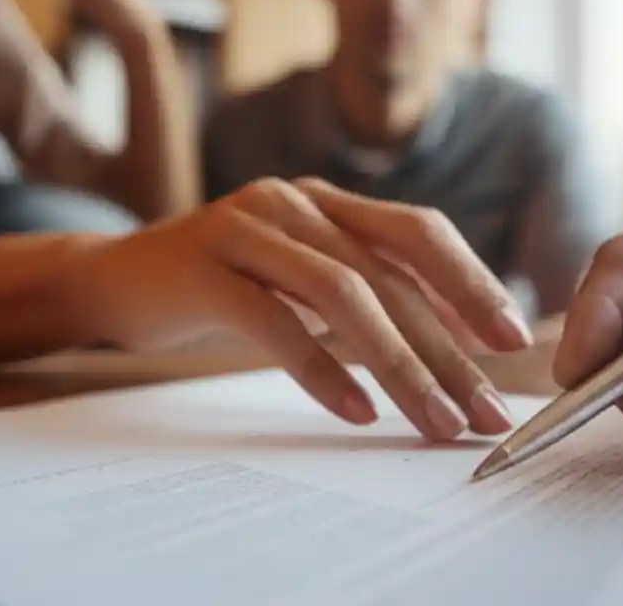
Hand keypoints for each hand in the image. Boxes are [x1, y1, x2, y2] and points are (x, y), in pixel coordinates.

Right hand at [76, 179, 534, 440]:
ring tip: (434, 421)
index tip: (511, 339)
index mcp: (325, 202)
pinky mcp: (203, 269)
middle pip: (391, 273)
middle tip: (483, 411)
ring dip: (401, 364)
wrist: (111, 279)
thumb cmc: (218, 285)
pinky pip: (276, 321)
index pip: (417, 230)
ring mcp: (245, 229)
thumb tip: (452, 338)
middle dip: (448, 347)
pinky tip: (357, 412)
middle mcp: (293, 203)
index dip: (470, 280)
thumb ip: (361, 287)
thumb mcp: (296, 277)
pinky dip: (322, 369)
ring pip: (345, 293)